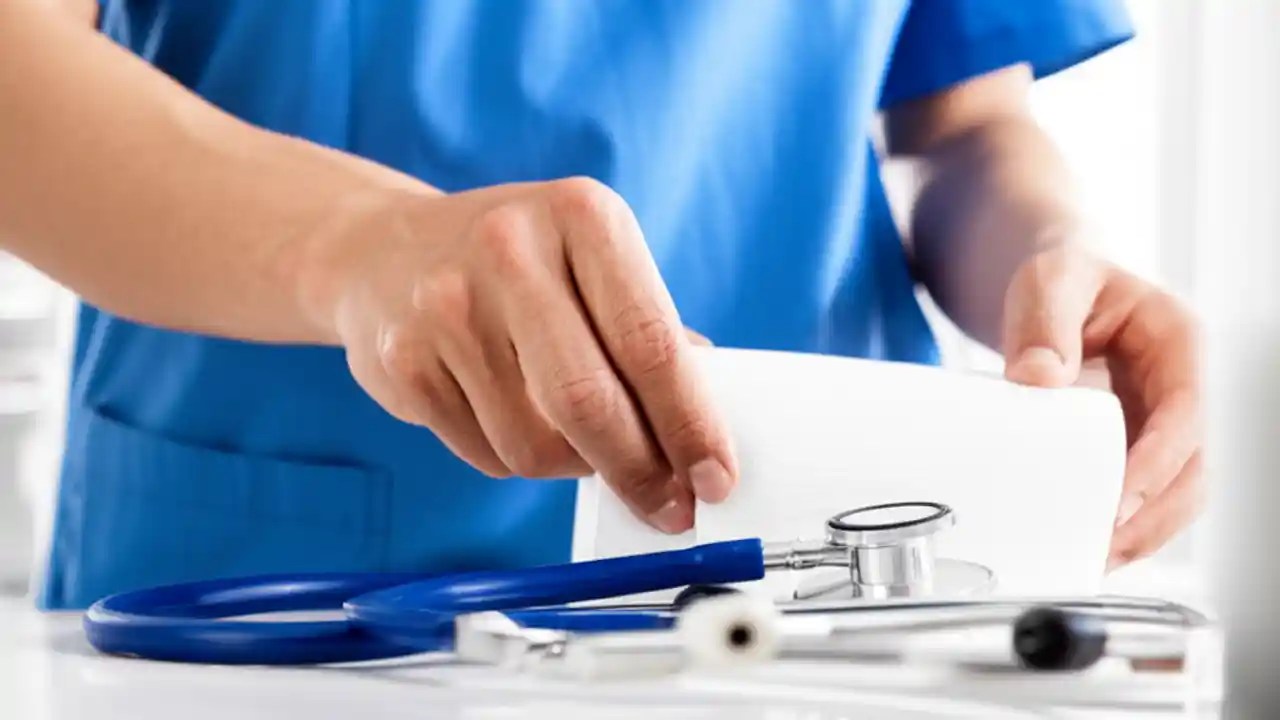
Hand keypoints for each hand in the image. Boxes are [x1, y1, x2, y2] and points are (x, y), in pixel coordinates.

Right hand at [299, 178, 736, 532]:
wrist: (383, 251)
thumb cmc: (518, 263)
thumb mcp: (593, 259)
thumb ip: (649, 332)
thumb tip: (704, 435)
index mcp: (582, 215)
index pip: (651, 342)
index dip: (691, 424)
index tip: (716, 479)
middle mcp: (510, 251)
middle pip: (590, 402)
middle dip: (641, 471)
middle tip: (670, 507)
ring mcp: (447, 307)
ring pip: (538, 445)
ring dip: (577, 466)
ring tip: (583, 442)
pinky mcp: (403, 362)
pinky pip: (488, 456)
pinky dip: (521, 461)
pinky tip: (518, 420)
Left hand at [1000, 246, 1202, 570]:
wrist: (1057, 288)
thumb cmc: (1062, 277)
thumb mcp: (1048, 280)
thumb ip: (1042, 323)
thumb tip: (1037, 379)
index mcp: (1178, 342)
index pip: (1186, 412)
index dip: (1159, 462)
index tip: (1121, 499)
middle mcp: (1181, 388)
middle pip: (1195, 467)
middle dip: (1155, 515)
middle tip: (1103, 545)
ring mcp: (1161, 422)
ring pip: (1176, 492)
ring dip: (1143, 533)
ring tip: (1093, 557)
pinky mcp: (1134, 446)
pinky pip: (1143, 493)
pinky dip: (1124, 525)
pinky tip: (1091, 547)